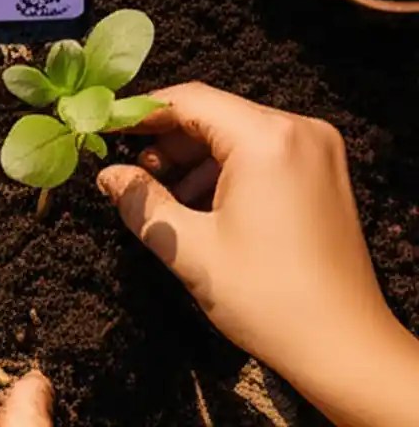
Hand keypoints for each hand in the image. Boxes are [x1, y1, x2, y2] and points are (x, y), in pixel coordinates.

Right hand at [99, 82, 418, 426]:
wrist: (343, 345)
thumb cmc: (267, 298)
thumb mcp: (188, 248)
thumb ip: (141, 201)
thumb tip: (107, 174)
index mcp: (267, 140)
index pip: (190, 101)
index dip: (140, 113)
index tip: (104, 129)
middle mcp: (299, 132)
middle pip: (214, 115)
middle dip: (166, 142)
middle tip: (128, 175)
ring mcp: (316, 151)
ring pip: (235, 135)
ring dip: (192, 160)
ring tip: (159, 199)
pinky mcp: (322, 173)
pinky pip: (261, 154)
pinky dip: (224, 171)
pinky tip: (196, 206)